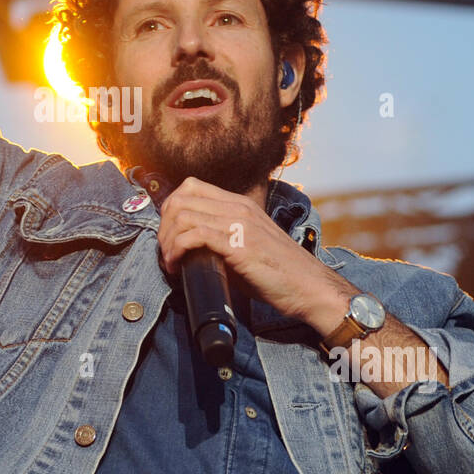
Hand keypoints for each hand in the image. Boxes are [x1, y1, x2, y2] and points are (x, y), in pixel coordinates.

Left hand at [157, 176, 353, 329]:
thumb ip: (222, 237)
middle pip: (181, 198)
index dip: (170, 208)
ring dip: (167, 240)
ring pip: (183, 215)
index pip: (191, 186)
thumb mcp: (248, 244)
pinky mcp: (239, 245)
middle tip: (166, 251)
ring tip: (170, 261)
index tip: (169, 234)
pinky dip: (177, 251)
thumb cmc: (279, 272)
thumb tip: (189, 248)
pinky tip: (177, 266)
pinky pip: (194, 236)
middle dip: (164, 226)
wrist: (309, 286)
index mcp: (241, 203)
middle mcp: (239, 207)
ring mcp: (239, 223)